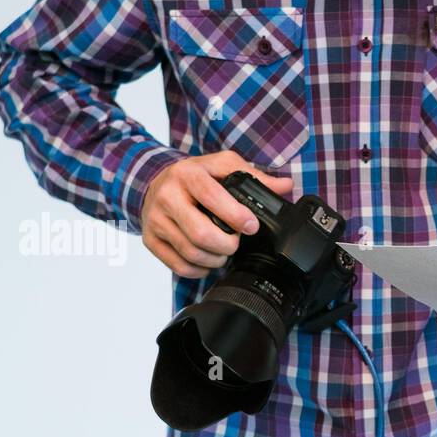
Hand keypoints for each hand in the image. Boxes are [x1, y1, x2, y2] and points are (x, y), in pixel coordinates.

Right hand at [140, 150, 293, 277]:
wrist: (154, 183)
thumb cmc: (193, 176)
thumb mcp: (221, 166)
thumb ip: (254, 175)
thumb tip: (285, 185)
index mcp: (188, 175)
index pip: (211, 197)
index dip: (235, 216)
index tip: (251, 226)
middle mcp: (167, 196)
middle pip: (200, 233)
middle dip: (227, 245)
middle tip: (235, 243)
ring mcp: (155, 220)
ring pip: (191, 253)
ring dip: (215, 260)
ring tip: (223, 252)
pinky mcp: (151, 241)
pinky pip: (179, 266)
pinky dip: (199, 270)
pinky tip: (207, 261)